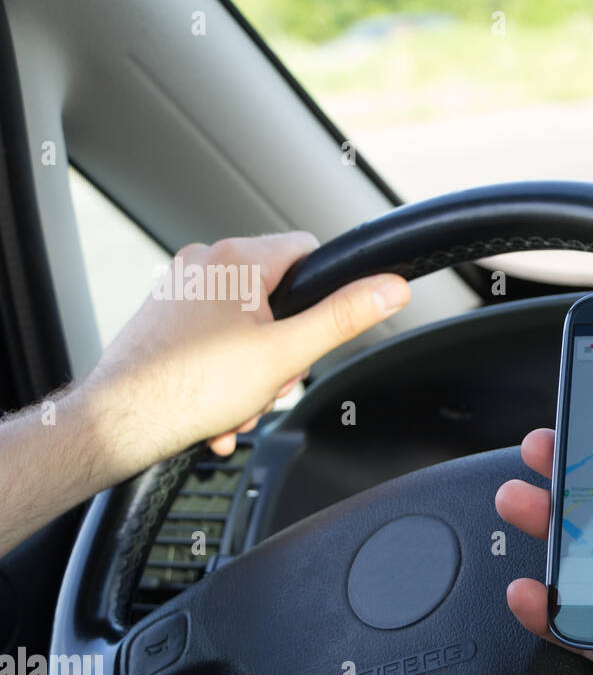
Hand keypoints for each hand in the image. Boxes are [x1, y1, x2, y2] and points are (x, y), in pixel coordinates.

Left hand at [80, 231, 410, 472]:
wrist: (120, 422)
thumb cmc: (190, 387)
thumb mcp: (288, 355)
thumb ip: (344, 318)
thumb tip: (390, 289)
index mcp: (237, 259)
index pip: (309, 252)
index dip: (324, 295)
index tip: (315, 334)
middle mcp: (203, 263)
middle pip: (278, 298)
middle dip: (282, 352)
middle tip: (270, 385)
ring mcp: (179, 290)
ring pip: (246, 327)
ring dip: (254, 373)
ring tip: (237, 406)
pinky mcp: (164, 319)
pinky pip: (214, 341)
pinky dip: (225, 376)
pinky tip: (218, 410)